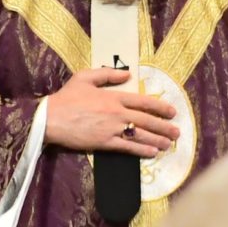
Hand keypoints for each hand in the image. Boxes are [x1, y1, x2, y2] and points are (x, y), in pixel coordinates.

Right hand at [42, 68, 178, 158]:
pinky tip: (153, 152)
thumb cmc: (66, 97)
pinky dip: (142, 150)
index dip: (160, 106)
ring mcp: (111, 129)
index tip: (172, 111)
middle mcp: (116, 113)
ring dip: (157, 139)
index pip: (143, 101)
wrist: (50, 118)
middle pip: (146, 120)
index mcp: (113, 96)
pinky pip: (128, 147)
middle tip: (177, 131)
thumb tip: (128, 74)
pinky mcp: (104, 143)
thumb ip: (108, 74)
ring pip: (140, 134)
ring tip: (170, 143)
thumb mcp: (85, 77)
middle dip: (164, 126)